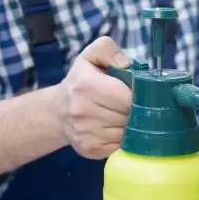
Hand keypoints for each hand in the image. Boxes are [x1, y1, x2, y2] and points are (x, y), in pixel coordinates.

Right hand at [56, 36, 131, 159]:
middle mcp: (83, 111)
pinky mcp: (90, 149)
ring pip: (127, 134)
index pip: (127, 98)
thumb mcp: (91, 56)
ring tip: (124, 117)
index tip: (139, 94)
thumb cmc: (81, 81)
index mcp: (86, 86)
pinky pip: (120, 147)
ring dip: (131, 127)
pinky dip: (123, 139)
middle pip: (129, 117)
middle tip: (133, 106)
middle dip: (136, 112)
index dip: (139, 97)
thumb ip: (109, 50)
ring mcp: (85, 133)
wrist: (58, 111)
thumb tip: (127, 64)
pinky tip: (117, 129)